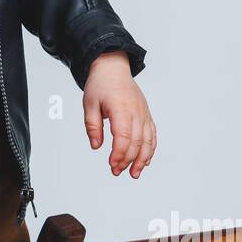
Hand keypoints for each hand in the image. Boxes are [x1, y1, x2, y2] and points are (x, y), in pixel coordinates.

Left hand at [83, 51, 155, 178]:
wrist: (113, 68)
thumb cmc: (100, 85)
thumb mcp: (89, 104)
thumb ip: (92, 126)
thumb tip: (96, 146)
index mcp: (120, 108)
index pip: (123, 136)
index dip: (119, 154)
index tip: (111, 164)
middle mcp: (136, 111)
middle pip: (136, 142)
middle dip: (127, 160)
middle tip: (116, 171)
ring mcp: (143, 113)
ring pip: (148, 140)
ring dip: (142, 159)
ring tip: (134, 173)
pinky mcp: (146, 115)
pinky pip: (152, 134)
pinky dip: (150, 149)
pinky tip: (145, 161)